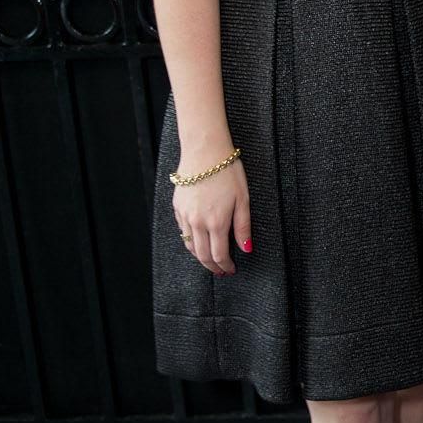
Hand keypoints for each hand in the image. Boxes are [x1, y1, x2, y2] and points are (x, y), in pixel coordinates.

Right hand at [173, 160, 250, 274]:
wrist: (205, 151)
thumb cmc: (227, 172)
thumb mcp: (243, 199)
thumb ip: (243, 227)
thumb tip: (245, 249)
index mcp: (215, 222)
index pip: (218, 255)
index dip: (225, 266)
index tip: (230, 270)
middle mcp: (196, 222)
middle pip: (202, 254)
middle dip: (212, 266)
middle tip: (220, 271)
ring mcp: (184, 215)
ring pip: (189, 244)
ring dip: (199, 255)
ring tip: (209, 259)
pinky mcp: (177, 206)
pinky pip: (182, 230)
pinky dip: (189, 239)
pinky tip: (197, 239)